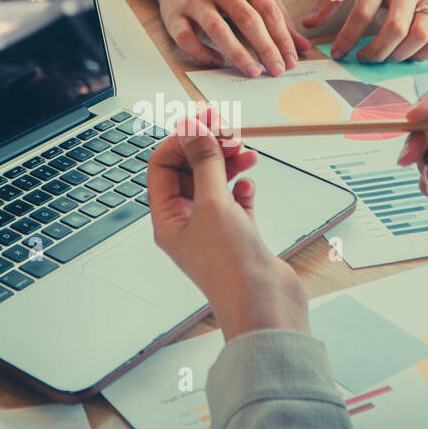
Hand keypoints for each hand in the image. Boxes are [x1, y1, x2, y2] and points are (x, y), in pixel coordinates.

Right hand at [146, 0, 311, 77]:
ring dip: (238, 54)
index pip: (268, 9)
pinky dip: (203, 53)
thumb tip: (301, 46)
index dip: (282, 37)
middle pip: (247, 19)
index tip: (291, 60)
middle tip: (277, 70)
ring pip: (217, 29)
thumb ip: (278, 14)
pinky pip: (187, 39)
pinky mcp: (173, 14)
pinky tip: (219, 62)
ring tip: (254, 72)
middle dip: (265, 48)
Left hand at [147, 111, 308, 339]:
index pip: (162, 167)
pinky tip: (249, 183)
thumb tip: (193, 128)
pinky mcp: (239, 236)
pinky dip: (241, 187)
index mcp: (167, 219)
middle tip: (230, 132)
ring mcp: (213, 231)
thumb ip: (204, 162)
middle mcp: (187, 224)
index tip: (204, 122)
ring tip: (246, 152)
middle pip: (189, 171)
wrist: (265, 306)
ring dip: (228, 163)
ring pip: (215, 183)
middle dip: (208, 149)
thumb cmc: (232, 267)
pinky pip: (235, 201)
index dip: (181, 141)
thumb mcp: (213, 204)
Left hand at [303, 0, 427, 61]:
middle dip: (375, 52)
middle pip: (394, 29)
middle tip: (363, 58)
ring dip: (398, 56)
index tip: (338, 53)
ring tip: (384, 56)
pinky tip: (407, 54)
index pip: (362, 12)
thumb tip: (309, 23)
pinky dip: (423, 56)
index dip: (347, 38)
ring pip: (419, 37)